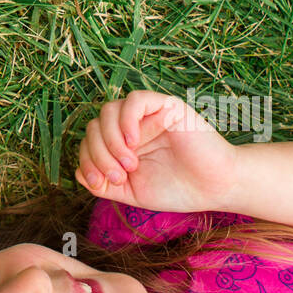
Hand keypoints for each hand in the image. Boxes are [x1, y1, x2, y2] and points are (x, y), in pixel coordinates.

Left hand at [75, 91, 242, 213]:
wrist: (214, 188)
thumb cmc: (176, 189)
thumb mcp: (130, 192)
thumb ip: (103, 184)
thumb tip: (79, 173)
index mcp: (120, 145)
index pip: (88, 142)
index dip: (86, 161)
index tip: (100, 183)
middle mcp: (130, 127)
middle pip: (94, 126)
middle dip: (99, 155)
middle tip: (120, 175)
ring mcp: (148, 115)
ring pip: (108, 111)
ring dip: (110, 141)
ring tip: (130, 163)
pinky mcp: (167, 106)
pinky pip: (135, 100)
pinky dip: (126, 120)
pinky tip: (133, 142)